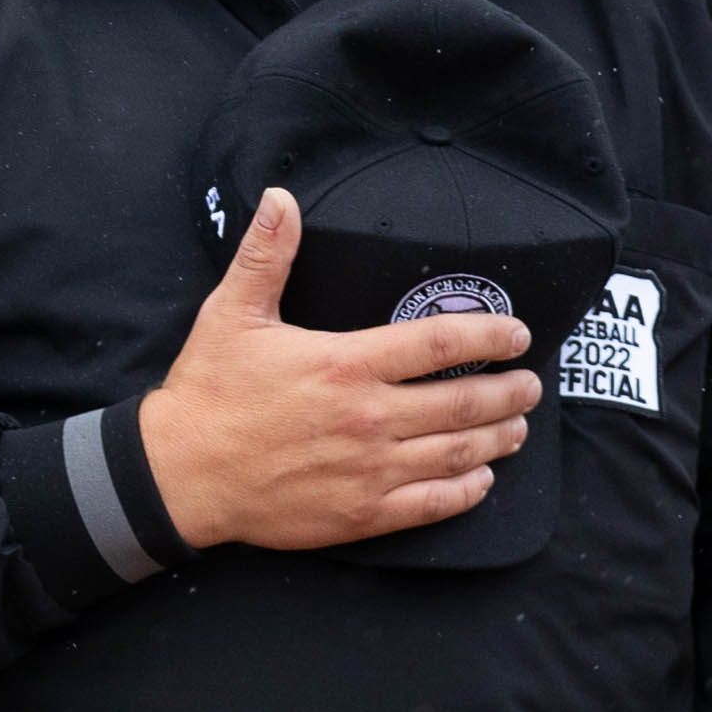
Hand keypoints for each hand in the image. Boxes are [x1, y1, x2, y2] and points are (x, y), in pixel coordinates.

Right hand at [133, 189, 540, 554]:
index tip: (518, 334)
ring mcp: (370, 469)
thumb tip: (281, 198)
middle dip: (510, 392)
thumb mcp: (232, 314)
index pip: (441, 343)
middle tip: (531, 385)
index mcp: (346, 363)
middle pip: (466, 402)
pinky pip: (433, 503)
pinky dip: (468, 491)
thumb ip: (267, 256)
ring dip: (499, 438)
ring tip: (517, 428)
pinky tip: (481, 479)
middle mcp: (368, 417)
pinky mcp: (362, 513)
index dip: (490, 336)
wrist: (180, 474)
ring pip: (459, 453)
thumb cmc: (207, 391)